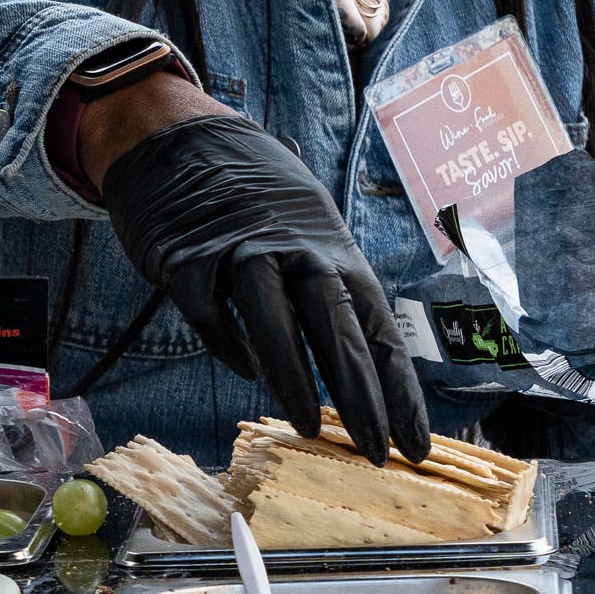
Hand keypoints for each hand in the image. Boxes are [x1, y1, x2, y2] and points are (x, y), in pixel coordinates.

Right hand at [98, 110, 430, 466]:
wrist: (179, 142)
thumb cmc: (253, 197)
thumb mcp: (308, 231)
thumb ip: (329, 287)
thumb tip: (364, 351)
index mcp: (334, 253)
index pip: (379, 330)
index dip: (400, 391)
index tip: (415, 445)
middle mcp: (297, 251)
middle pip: (338, 327)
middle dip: (361, 394)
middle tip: (376, 451)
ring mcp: (241, 253)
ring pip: (276, 319)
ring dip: (295, 376)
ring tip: (308, 428)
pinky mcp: (188, 258)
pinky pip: (211, 311)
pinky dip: (228, 343)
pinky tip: (245, 369)